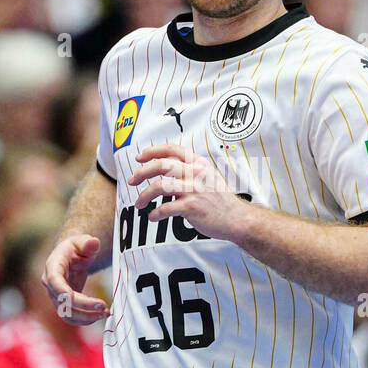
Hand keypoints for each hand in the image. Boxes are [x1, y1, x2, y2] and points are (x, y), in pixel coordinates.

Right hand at [42, 234, 108, 324]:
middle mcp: (51, 285)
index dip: (62, 291)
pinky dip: (86, 320)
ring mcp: (56, 297)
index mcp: (53, 267)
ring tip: (105, 313)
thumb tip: (93, 242)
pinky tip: (100, 315)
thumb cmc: (76, 248)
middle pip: (63, 301)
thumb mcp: (82, 241)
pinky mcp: (64, 305)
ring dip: (86, 317)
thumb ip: (87, 242)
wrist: (72, 256)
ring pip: (67, 314)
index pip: (53, 281)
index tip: (73, 298)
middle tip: (104, 307)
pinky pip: (72, 318)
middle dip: (83, 306)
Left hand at [128, 144, 251, 243]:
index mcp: (198, 164)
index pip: (172, 150)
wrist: (236, 218)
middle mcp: (196, 173)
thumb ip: (191, 170)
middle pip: (161, 165)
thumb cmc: (220, 199)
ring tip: (138, 204)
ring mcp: (194, 190)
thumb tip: (167, 168)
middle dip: (141, 173)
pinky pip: (166, 208)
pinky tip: (153, 217)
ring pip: (160, 186)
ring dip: (144, 196)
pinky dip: (155, 214)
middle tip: (131, 181)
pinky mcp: (192, 207)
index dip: (152, 151)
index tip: (139, 158)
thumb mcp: (209, 176)